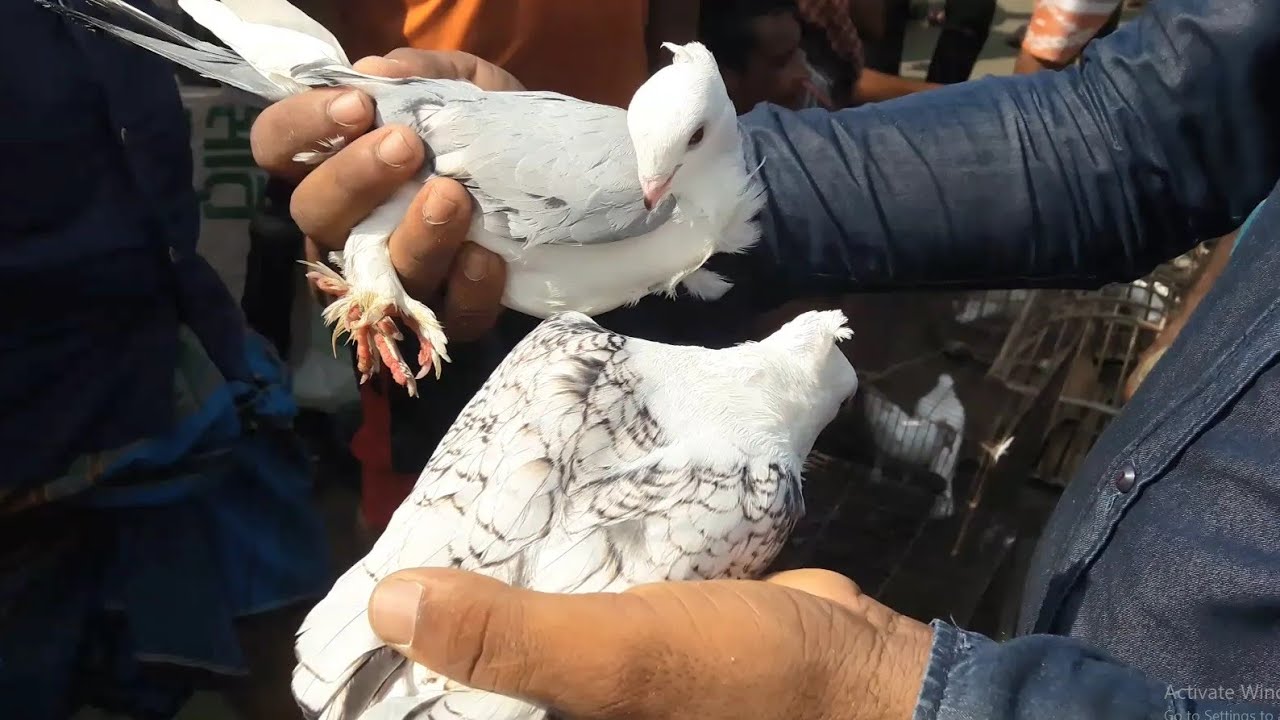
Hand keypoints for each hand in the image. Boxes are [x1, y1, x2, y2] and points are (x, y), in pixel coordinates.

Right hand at [250, 50, 524, 340]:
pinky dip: (467, 287)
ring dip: (415, 234)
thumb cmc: (489, 129)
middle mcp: (347, 227)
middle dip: (355, 177)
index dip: (304, 126)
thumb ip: (424, 76)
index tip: (358, 105)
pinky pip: (447, 314)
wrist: (560, 176)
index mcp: (334, 163)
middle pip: (313, 213)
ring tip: (451, 195)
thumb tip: (381, 71)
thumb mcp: (465, 87)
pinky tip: (486, 255)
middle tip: (405, 145)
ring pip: (378, 272)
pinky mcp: (447, 316)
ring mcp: (392, 279)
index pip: (278, 146)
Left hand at [367, 568, 932, 719]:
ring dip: (499, 590)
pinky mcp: (641, 645)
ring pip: (529, 640)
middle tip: (400, 555)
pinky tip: (530, 519)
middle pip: (482, 681)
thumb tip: (386, 604)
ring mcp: (609, 688)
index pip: (447, 714)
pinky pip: (577, 609)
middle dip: (445, 627)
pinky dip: (557, 572)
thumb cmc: (740, 684)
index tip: (359, 630)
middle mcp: (575, 717)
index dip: (400, 690)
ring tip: (448, 527)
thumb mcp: (617, 664)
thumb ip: (508, 639)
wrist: (863, 671)